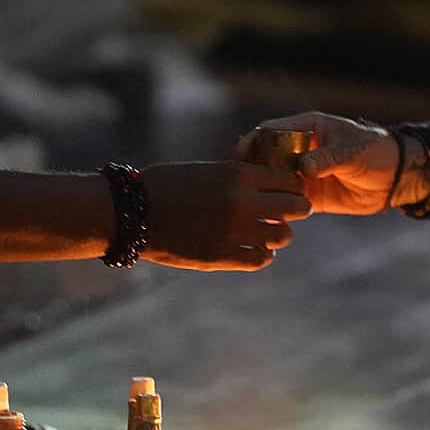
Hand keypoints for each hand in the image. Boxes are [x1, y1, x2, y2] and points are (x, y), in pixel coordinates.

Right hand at [141, 161, 309, 270]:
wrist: (134, 212)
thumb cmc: (166, 186)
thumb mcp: (207, 171)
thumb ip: (238, 179)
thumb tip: (268, 187)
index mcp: (238, 174)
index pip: (288, 179)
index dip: (293, 186)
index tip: (290, 190)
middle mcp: (242, 202)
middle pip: (295, 207)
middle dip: (295, 209)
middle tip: (288, 213)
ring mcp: (234, 231)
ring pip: (283, 236)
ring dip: (278, 234)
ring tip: (268, 232)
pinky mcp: (222, 256)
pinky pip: (261, 258)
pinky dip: (262, 253)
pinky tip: (253, 248)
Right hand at [236, 112, 429, 214]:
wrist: (395, 178)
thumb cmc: (376, 152)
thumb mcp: (353, 152)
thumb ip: (327, 158)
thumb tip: (302, 168)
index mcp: (306, 128)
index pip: (269, 131)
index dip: (254, 143)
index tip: (245, 159)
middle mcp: (298, 150)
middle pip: (262, 157)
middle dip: (253, 171)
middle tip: (249, 187)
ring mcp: (300, 174)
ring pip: (270, 181)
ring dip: (263, 192)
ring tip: (260, 204)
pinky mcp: (308, 196)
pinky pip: (285, 202)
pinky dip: (277, 209)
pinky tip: (272, 218)